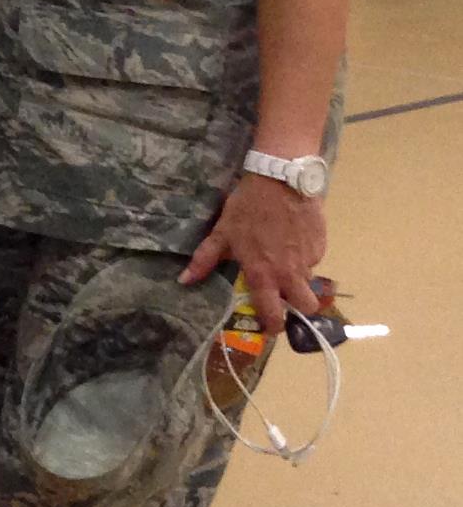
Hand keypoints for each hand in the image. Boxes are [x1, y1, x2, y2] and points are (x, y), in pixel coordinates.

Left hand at [181, 175, 327, 334]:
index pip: (274, 314)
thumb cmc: (248, 208)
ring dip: (298, 278)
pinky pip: (314, 260)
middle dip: (299, 308)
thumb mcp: (222, 233)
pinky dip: (303, 257)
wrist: (281, 181)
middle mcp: (290, 273)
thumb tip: (184, 280)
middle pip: (307, 307)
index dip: (273, 326)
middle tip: (285, 298)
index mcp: (264, 274)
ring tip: (283, 259)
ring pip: (310, 281)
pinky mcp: (322, 244)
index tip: (270, 326)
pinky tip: (291, 240)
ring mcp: (310, 259)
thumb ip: (205, 259)